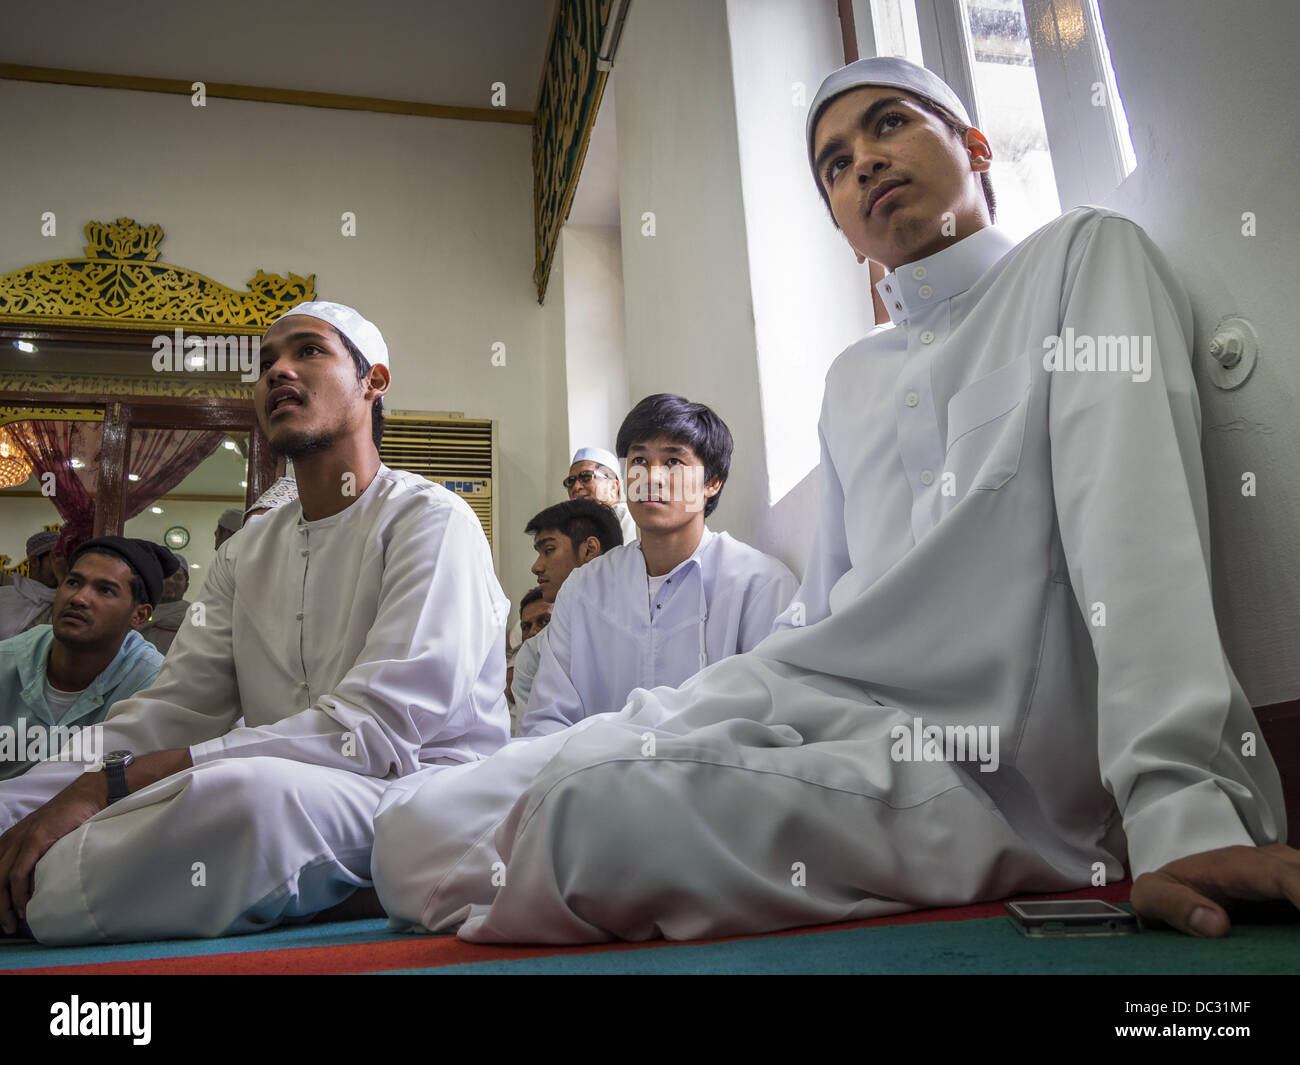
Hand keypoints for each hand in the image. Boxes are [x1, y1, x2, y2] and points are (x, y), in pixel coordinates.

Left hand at [0, 770, 107, 932]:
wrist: (92, 794)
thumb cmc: (76, 816)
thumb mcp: (50, 836)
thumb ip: (39, 855)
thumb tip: (40, 883)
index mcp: (11, 839)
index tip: (7, 914)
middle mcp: (11, 839)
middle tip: (8, 925)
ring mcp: (21, 838)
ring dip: (4, 906)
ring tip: (15, 922)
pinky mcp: (35, 839)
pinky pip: (17, 873)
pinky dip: (18, 893)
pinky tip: (25, 906)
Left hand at [1131, 843, 1299, 936]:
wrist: (1175, 883)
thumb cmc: (1167, 889)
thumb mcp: (1153, 896)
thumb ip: (1174, 906)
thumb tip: (1214, 924)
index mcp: (1237, 864)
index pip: (1281, 875)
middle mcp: (1270, 864)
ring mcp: (1288, 874)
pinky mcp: (1295, 890)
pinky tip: (1298, 939)